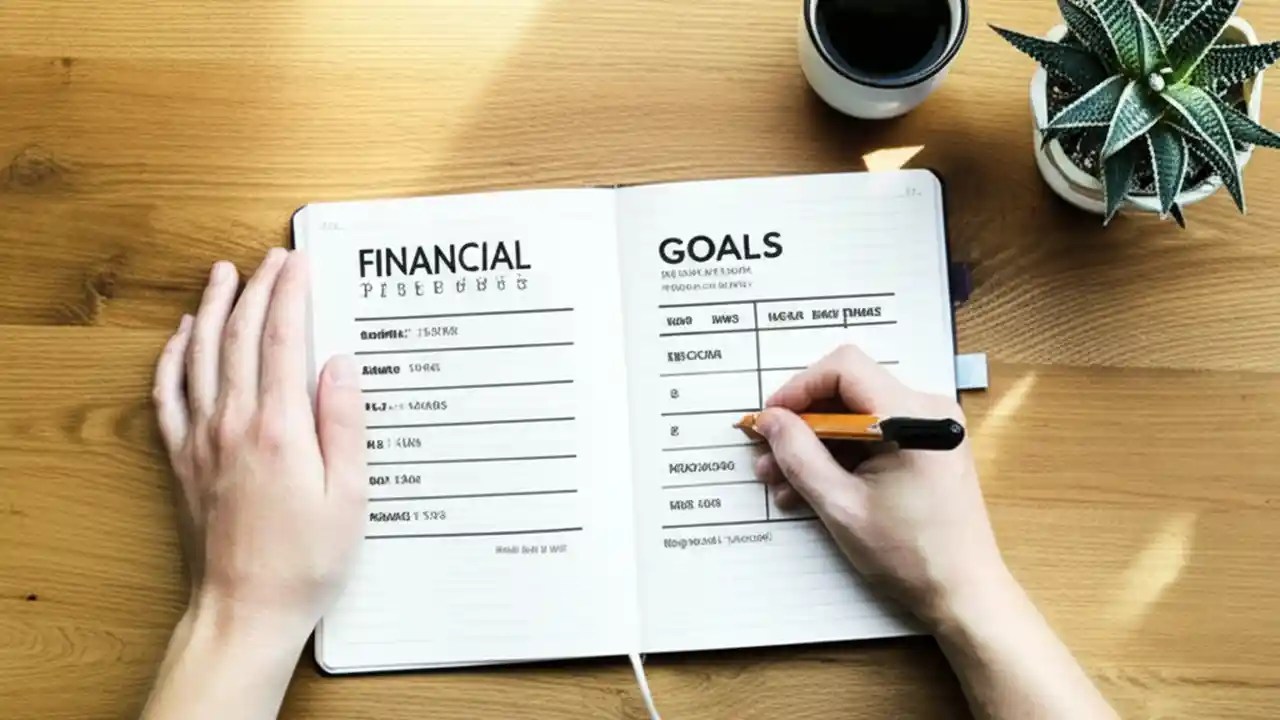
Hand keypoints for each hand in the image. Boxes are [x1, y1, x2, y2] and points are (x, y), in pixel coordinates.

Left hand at [151, 249, 367, 640]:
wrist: (244, 609)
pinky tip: (180, 337)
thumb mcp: (349, 495)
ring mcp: (201, 440)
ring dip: (210, 309)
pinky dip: (172, 358)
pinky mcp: (183, 460)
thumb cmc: (305, 561)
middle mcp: (232, 424)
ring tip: (223, 275)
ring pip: (198, 356)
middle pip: (238, 337)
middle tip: (273, 259)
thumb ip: (343, 424)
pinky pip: (168, 395)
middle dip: (256, 289)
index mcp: (278, 429)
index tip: (299, 263)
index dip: (290, 295)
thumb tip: (340, 365)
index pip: (282, 340)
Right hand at [753, 344, 1010, 628]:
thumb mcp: (841, 505)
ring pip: (856, 418)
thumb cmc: (909, 554)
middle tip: (767, 457)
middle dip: (802, 425)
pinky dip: (840, 457)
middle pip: (848, 392)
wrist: (964, 593)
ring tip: (780, 481)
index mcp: (913, 415)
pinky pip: (874, 437)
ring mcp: (930, 428)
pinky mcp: (927, 448)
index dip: (799, 387)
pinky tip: (810, 488)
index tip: (770, 419)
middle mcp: (927, 410)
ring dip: (815, 445)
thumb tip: (769, 419)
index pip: (845, 368)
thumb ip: (799, 455)